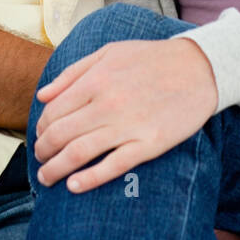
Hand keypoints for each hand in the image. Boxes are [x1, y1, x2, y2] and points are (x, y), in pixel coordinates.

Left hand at [33, 36, 218, 192]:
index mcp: (96, 80)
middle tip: (40, 161)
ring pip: (79, 153)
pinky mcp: (149, 144)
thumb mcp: (109, 52)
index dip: (41, 128)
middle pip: (61, 135)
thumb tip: (42, 96)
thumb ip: (73, 72)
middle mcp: (107, 104)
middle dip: (43, 152)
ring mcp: (128, 126)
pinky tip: (74, 186)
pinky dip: (89, 179)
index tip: (40, 137)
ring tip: (47, 178)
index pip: (54, 111)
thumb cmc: (151, 59)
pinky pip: (113, 166)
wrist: (199, 68)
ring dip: (56, 169)